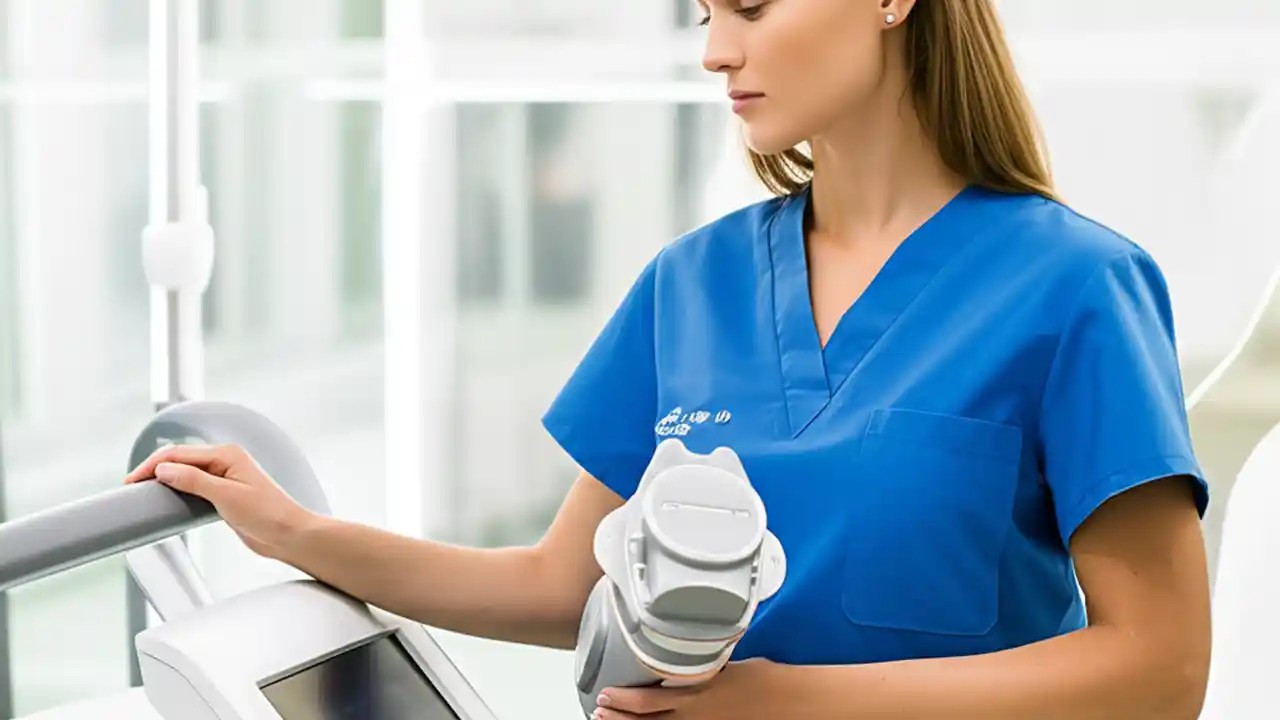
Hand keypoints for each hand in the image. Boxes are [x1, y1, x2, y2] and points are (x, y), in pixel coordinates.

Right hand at [123, 444, 316, 560]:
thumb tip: (163, 469)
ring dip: (164, 480)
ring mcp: (224, 478)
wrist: (289, 535)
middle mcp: (225, 461)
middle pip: (180, 460)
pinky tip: (165, 501)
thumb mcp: (227, 496)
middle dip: (154, 470)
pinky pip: (194, 487)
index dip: (152, 465)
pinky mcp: (224, 495)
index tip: (131, 481)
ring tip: (142, 493)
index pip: (179, 454)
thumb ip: (195, 481)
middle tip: (130, 488)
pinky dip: (177, 491)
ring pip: (185, 473)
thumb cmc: (267, 513)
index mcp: (227, 454)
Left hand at [592, 658, 787, 718]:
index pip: (650, 701)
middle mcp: (696, 716)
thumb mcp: (726, 661)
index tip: (606, 693)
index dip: (624, 700)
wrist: (787, 701)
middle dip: (619, 718)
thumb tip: (683, 651)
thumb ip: (700, 663)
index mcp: (697, 694)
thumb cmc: (761, 677)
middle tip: (598, 711)